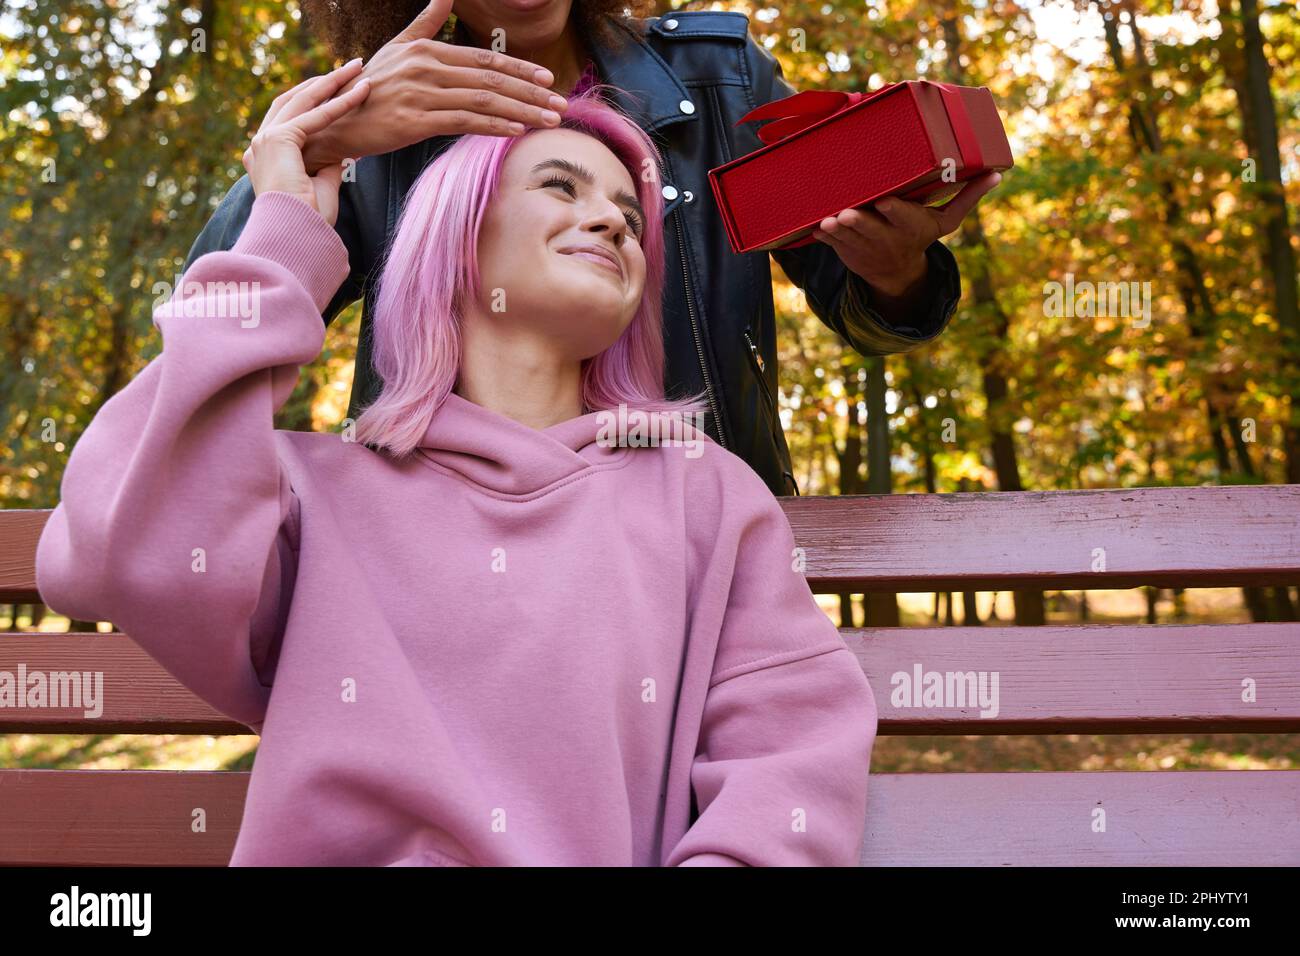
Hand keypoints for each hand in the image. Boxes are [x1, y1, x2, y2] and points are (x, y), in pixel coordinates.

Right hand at [242, 59, 371, 226]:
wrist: (295, 238)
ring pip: (304, 100)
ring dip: (334, 83)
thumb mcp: (322, 185)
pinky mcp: (278, 140)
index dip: (317, 99)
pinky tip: (362, 92)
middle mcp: (260, 144)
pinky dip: (340, 104)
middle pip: (295, 100)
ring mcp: (265, 139)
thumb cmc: (310, 222)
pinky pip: (315, 116)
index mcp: (266, 156)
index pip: (292, 116)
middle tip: (352, 67)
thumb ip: (329, 164)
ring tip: (358, 68)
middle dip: (325, 81)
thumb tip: (344, 151)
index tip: (342, 88)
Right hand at [300, 0, 568, 172]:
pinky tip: (517, 131)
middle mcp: (426, 68)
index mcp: (427, 50)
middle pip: (491, 79)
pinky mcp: (415, 121)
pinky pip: (464, 122)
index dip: (520, 69)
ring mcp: (421, 94)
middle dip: (531, 91)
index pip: (485, 59)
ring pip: (483, 101)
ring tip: (549, 120)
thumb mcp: (396, 48)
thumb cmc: (370, 87)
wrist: (337, 119)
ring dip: (522, 111)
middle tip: (561, 102)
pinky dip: (493, 125)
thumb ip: (425, 24)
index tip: (548, 78)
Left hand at [812, 171, 1001, 298]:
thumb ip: (967, 198)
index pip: (904, 217)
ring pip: (848, 237)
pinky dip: (823, 236)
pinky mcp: (845, 250)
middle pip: (872, 228)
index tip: (886, 202)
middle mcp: (888, 238)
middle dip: (860, 221)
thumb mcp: (945, 222)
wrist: (895, 273)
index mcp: (912, 228)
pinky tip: (815, 226)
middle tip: (846, 212)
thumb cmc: (920, 236)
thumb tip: (998, 174)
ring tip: (828, 220)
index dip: (895, 211)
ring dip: (836, 229)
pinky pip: (831, 244)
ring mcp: (864, 246)